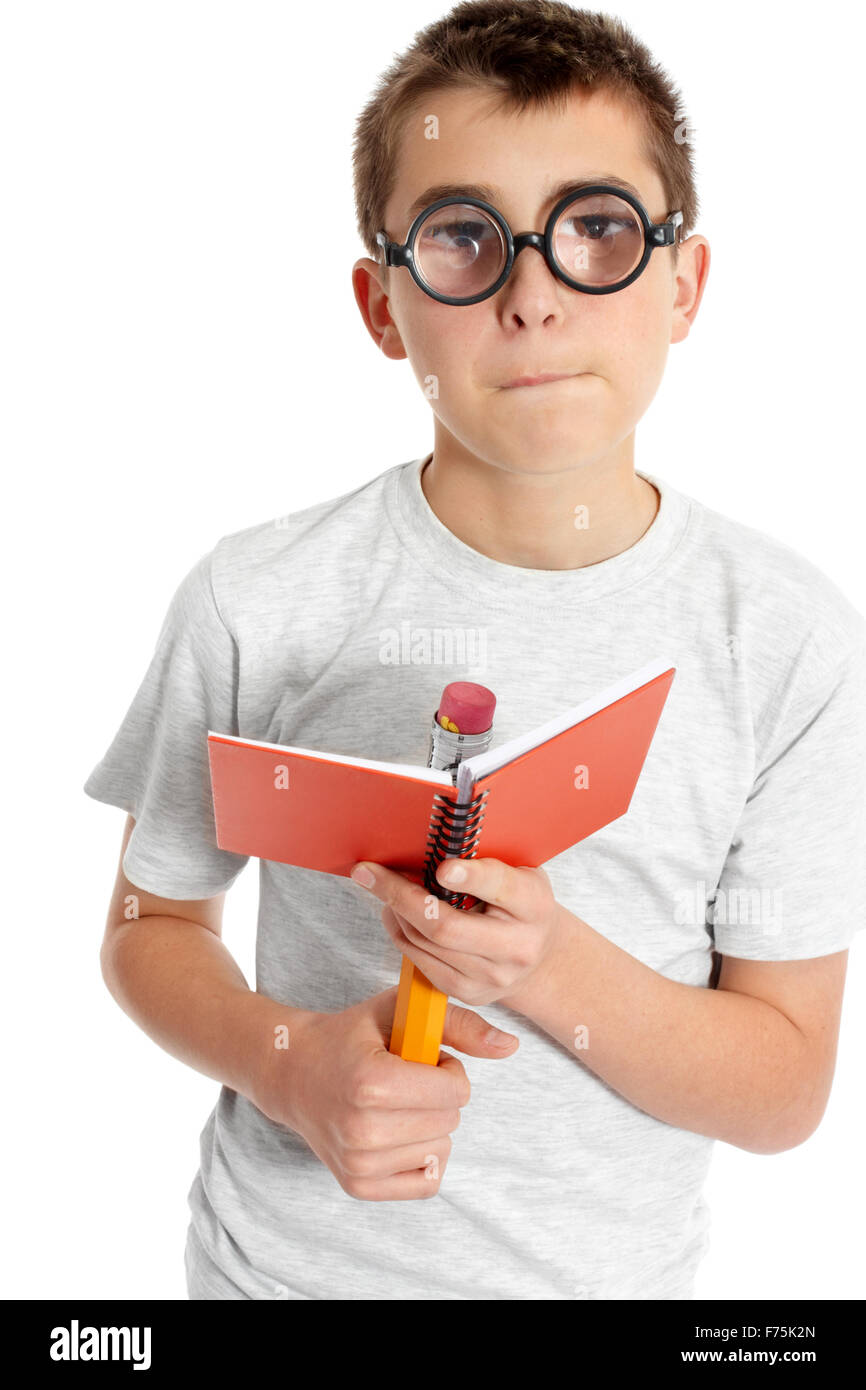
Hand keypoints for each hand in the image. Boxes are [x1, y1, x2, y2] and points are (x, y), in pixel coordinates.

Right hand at [251, 987, 517, 1200]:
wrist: (293, 1072)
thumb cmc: (352, 1035)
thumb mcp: (401, 1012)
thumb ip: (458, 1024)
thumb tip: (510, 1046)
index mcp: (371, 1082)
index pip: (457, 1090)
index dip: (447, 1068)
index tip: (420, 1058)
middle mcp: (362, 1129)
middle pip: (450, 1119)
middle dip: (438, 1096)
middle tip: (404, 1080)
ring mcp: (359, 1163)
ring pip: (441, 1148)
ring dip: (429, 1125)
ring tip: (395, 1104)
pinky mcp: (359, 1186)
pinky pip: (428, 1180)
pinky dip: (422, 1156)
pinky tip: (396, 1132)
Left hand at [350, 856, 566, 1007]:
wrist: (538, 959)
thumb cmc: (519, 902)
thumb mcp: (517, 873)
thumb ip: (483, 861)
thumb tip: (428, 843)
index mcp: (534, 905)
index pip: (500, 888)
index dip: (470, 877)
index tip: (442, 867)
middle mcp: (516, 947)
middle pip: (446, 926)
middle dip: (401, 896)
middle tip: (369, 872)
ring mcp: (491, 976)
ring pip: (424, 942)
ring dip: (395, 910)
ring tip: (384, 886)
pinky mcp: (468, 992)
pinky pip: (419, 961)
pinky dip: (400, 932)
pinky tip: (396, 912)